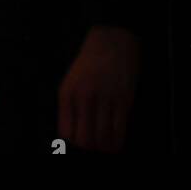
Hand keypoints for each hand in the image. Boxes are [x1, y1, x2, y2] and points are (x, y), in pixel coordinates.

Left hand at [57, 26, 140, 152]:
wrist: (112, 41)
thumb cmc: (89, 64)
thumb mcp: (70, 81)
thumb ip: (69, 107)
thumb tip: (71, 137)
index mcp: (67, 94)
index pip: (66, 133)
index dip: (73, 143)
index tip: (79, 142)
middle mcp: (84, 97)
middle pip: (84, 141)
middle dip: (89, 148)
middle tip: (93, 146)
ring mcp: (105, 99)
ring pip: (103, 139)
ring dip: (104, 148)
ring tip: (105, 146)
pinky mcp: (124, 100)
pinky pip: (120, 131)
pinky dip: (117, 143)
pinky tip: (115, 143)